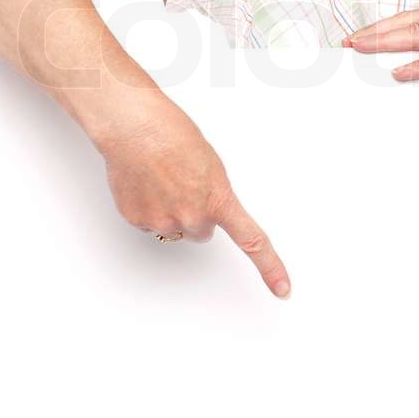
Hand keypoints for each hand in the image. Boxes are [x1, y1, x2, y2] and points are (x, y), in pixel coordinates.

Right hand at [101, 104, 291, 296]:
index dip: (270, 267)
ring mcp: (163, 222)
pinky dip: (147, 208)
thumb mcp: (211, 166)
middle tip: (183, 185)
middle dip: (195, 213)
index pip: (252, 241)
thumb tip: (206, 208)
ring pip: (175, 229)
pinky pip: (149, 224)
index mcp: (219, 200)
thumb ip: (215, 195)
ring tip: (161, 180)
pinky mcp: (137, 221)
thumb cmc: (173, 135)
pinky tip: (145, 185)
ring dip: (171, 212)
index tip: (283, 289)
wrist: (136, 128)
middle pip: (202, 231)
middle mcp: (193, 218)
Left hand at [342, 0, 418, 80]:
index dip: (387, 24)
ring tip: (358, 48)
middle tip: (346, 41)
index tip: (364, 33)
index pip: (415, 15)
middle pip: (406, 21)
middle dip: (374, 32)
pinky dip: (417, 66)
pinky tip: (399, 73)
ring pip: (415, 33)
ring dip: (384, 41)